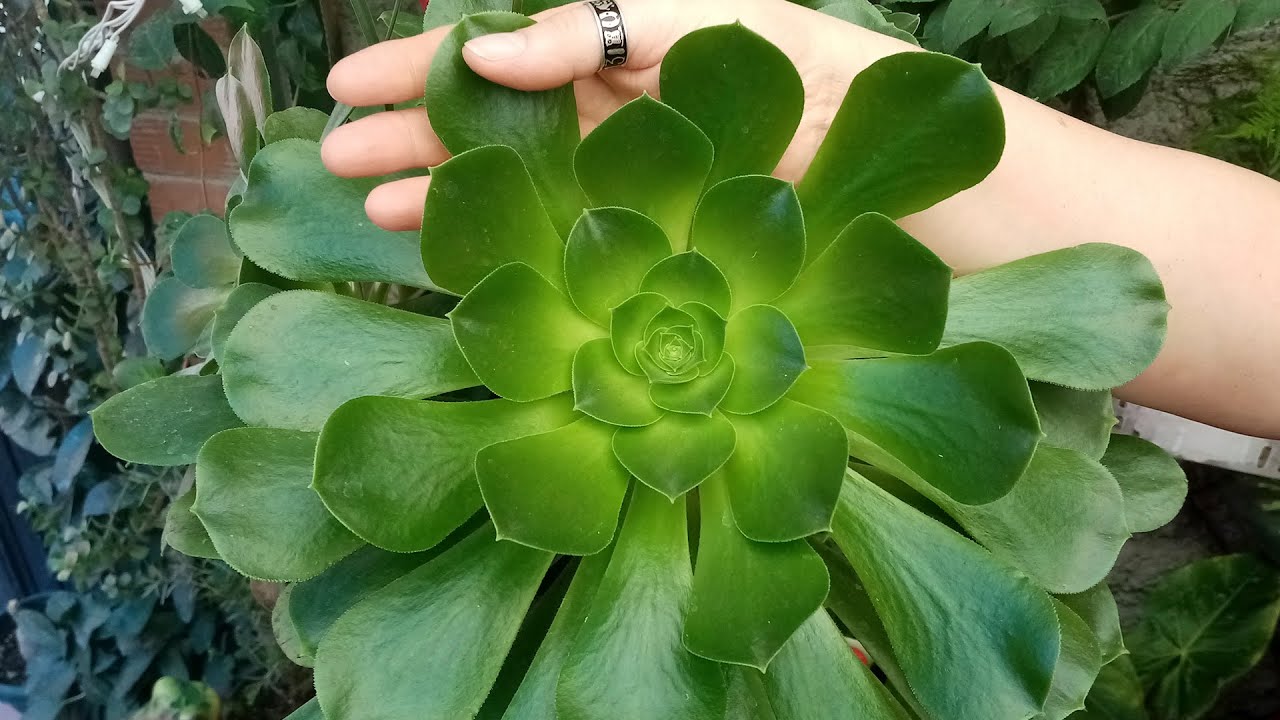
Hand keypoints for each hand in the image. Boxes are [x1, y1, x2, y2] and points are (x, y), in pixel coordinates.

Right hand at [322, 0, 908, 229]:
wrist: (863, 153)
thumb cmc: (790, 67)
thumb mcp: (692, 22)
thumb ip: (593, 27)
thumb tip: (484, 48)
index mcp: (603, 44)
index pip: (489, 50)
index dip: (418, 64)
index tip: (350, 80)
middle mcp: (592, 107)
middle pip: (480, 117)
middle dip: (404, 130)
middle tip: (333, 150)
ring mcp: (604, 171)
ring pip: (501, 176)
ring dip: (431, 185)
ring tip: (366, 202)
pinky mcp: (625, 227)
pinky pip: (542, 227)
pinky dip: (489, 232)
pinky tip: (435, 240)